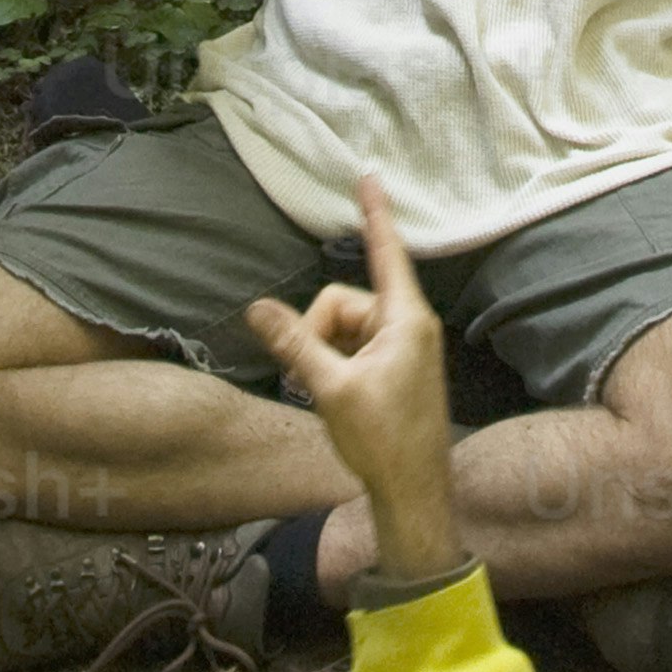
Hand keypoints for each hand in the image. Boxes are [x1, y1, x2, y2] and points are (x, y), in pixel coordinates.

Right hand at [246, 179, 458, 578]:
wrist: (413, 494)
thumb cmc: (383, 441)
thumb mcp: (330, 388)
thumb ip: (295, 343)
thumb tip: (257, 307)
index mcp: (405, 319)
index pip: (387, 252)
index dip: (374, 214)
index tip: (369, 176)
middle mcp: (408, 326)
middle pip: (344, 303)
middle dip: (317, 333)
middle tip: (309, 379)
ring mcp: (403, 350)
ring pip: (344, 330)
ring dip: (323, 356)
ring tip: (322, 396)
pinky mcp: (397, 371)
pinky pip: (354, 351)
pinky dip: (334, 368)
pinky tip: (330, 400)